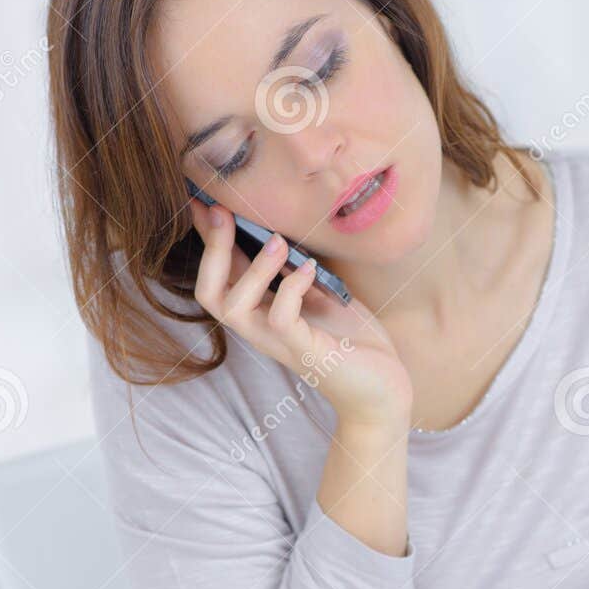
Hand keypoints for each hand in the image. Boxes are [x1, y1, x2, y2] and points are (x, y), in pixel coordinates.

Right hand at [189, 200, 412, 429]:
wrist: (383, 387)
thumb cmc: (352, 340)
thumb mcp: (320, 294)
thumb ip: (293, 271)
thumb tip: (276, 231)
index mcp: (261, 312)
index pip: (219, 275)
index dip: (207, 239)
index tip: (205, 200)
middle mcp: (261, 329)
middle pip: (210, 293)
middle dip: (211, 250)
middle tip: (223, 211)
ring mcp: (281, 343)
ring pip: (235, 309)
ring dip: (252, 270)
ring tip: (277, 242)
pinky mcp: (307, 353)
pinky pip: (281, 321)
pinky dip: (291, 289)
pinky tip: (309, 269)